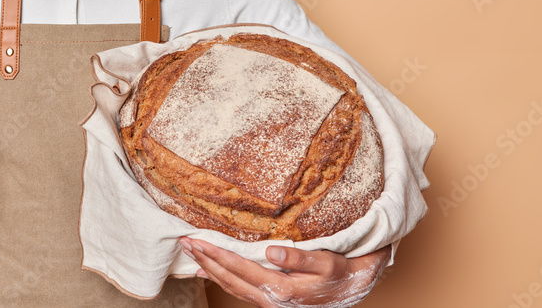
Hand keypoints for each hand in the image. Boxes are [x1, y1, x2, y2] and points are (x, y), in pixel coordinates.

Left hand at [179, 237, 389, 307]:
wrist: (357, 289)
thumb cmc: (343, 273)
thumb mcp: (327, 263)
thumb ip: (299, 258)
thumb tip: (272, 251)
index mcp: (281, 290)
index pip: (239, 269)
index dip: (215, 255)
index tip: (196, 240)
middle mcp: (271, 300)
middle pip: (229, 279)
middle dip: (205, 261)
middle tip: (185, 242)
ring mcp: (270, 302)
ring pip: (232, 286)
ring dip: (210, 270)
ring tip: (191, 254)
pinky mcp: (272, 300)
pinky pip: (240, 289)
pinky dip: (222, 279)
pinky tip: (210, 271)